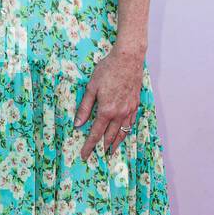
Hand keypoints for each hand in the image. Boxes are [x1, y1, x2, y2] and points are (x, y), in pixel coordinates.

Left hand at [74, 41, 145, 160]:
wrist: (128, 58)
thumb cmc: (108, 70)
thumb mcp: (91, 87)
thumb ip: (85, 108)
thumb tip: (78, 124)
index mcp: (106, 110)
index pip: (95, 134)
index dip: (89, 146)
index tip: (84, 155)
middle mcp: (119, 114)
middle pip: (110, 136)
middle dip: (103, 147)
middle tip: (99, 156)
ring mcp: (129, 110)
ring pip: (123, 132)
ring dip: (117, 143)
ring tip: (112, 151)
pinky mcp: (136, 104)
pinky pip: (131, 123)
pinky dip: (126, 131)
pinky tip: (124, 132)